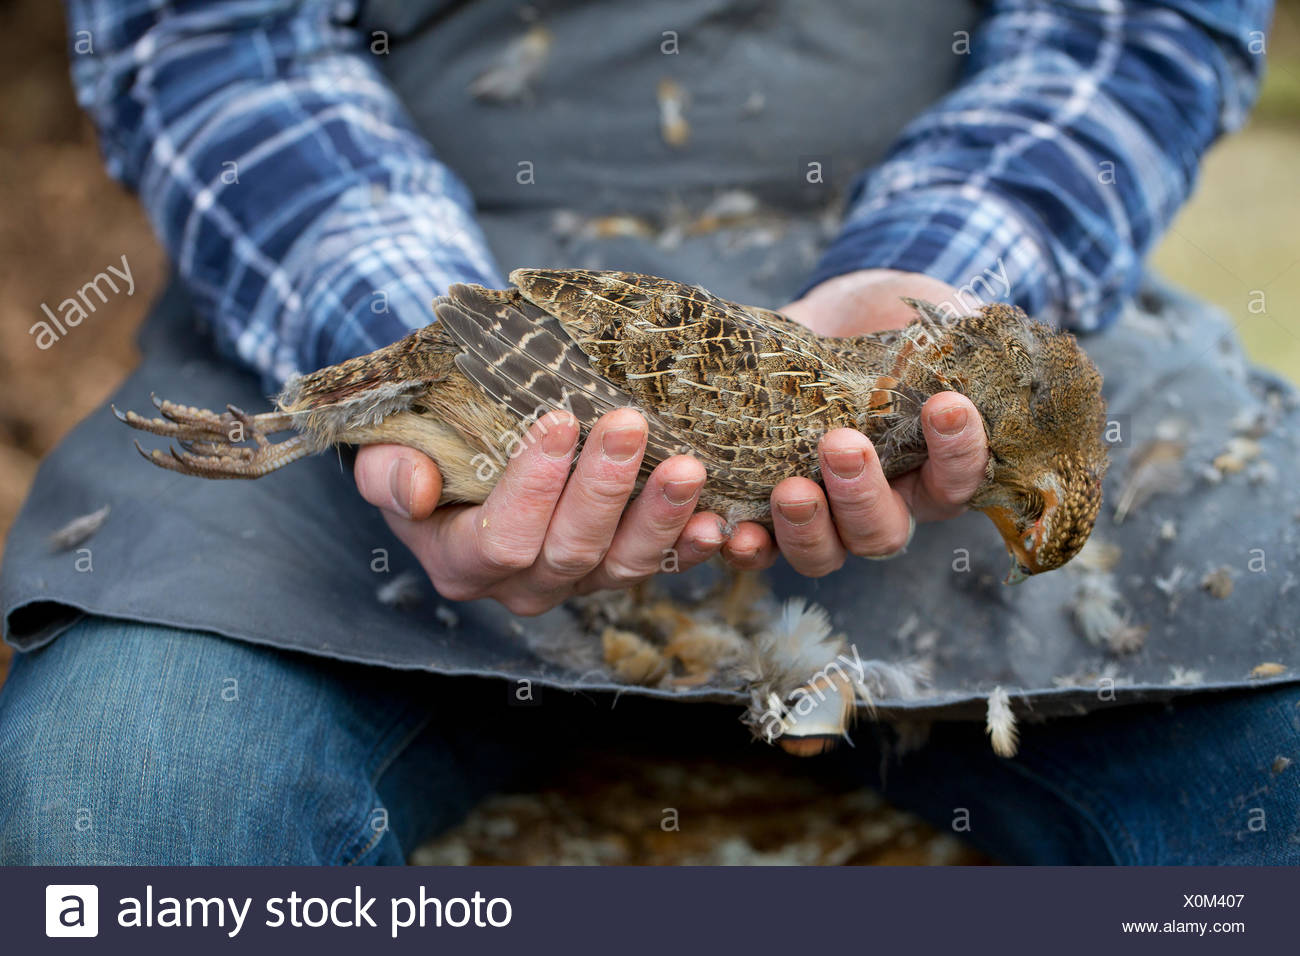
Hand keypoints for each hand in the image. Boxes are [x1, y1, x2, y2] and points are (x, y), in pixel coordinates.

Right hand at [354, 408, 727, 615]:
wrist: (462, 453)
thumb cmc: (425, 449)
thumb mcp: (387, 455)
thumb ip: (387, 474)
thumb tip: (414, 489)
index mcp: (462, 561)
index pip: (499, 537)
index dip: (530, 485)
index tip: (558, 418)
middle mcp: (521, 585)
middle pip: (571, 549)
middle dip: (603, 487)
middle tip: (630, 424)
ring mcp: (576, 580)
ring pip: (623, 564)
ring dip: (660, 515)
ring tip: (689, 466)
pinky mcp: (618, 567)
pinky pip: (660, 566)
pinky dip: (690, 545)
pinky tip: (717, 519)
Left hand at [715, 269, 989, 576]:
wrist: (812, 320)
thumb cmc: (880, 325)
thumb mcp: (922, 323)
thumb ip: (953, 337)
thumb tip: (980, 325)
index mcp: (927, 471)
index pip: (956, 480)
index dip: (958, 452)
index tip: (947, 404)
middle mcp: (877, 506)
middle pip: (881, 533)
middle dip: (861, 495)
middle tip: (840, 445)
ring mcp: (820, 516)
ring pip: (823, 553)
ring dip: (806, 529)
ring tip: (789, 491)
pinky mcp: (761, 510)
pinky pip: (757, 550)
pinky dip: (745, 548)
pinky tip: (728, 531)